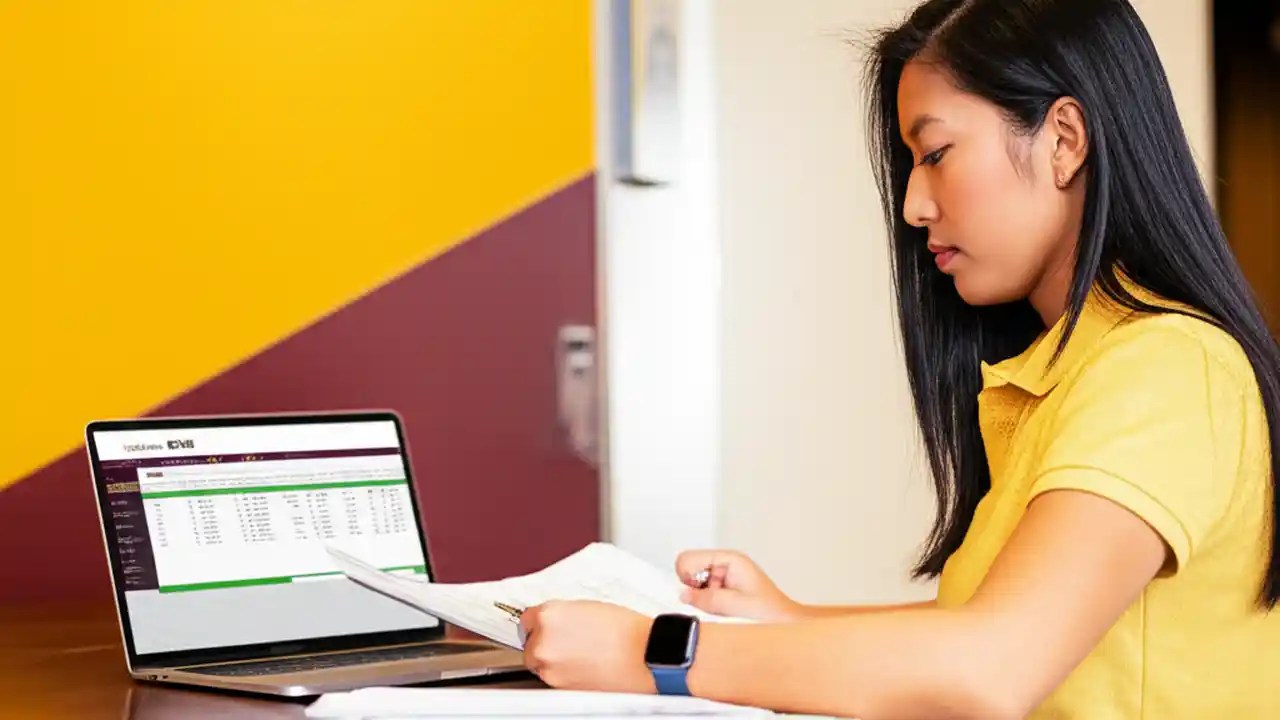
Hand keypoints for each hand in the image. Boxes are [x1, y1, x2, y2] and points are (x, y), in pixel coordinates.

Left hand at [520, 600, 655, 693]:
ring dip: (554, 660)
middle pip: (530, 644)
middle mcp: (543, 642)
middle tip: (568, 643)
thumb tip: (555, 623)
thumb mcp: (587, 608)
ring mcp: (550, 668)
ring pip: (540, 664)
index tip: (547, 628)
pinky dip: (564, 674)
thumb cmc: (625, 630)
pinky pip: (554, 679)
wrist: (643, 656)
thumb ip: (563, 615)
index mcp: (549, 616)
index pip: (526, 619)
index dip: (539, 624)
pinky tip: (585, 667)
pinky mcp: (560, 688)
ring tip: (581, 655)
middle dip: (545, 643)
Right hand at [675, 549, 804, 620]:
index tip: (699, 593)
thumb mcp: (736, 606)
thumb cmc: (770, 612)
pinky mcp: (722, 589)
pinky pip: (701, 595)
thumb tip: (683, 594)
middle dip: (694, 590)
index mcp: (729, 559)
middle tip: (714, 602)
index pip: (688, 559)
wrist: (785, 623)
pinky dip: (707, 605)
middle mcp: (724, 564)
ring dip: (702, 600)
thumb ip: (708, 598)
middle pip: (688, 571)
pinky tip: (724, 611)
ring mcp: (722, 577)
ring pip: (693, 585)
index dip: (688, 578)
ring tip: (724, 609)